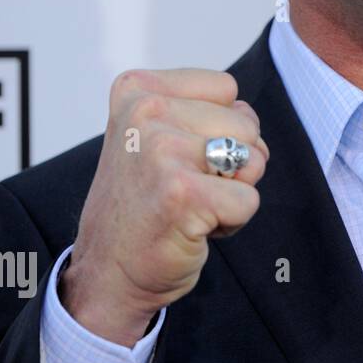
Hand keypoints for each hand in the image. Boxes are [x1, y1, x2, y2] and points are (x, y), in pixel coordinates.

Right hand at [59, 69, 268, 346]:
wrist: (108, 273)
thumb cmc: (145, 203)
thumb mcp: (159, 135)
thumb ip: (204, 111)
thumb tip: (249, 116)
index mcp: (138, 90)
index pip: (227, 89)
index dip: (220, 128)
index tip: (178, 157)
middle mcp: (145, 112)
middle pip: (246, 124)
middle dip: (232, 162)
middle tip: (184, 188)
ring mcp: (161, 150)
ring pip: (253, 159)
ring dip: (233, 191)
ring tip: (189, 206)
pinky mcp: (182, 192)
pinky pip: (249, 199)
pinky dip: (232, 221)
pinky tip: (192, 228)